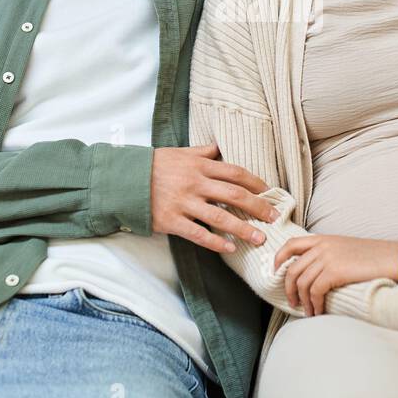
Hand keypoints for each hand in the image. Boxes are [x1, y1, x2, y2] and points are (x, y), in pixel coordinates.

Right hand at [150, 144, 278, 253]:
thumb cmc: (153, 165)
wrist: (122, 180)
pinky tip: (230, 249)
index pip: (235, 173)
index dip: (256, 183)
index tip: (270, 192)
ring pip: (220, 217)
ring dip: (243, 229)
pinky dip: (216, 243)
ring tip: (260, 239)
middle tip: (274, 217)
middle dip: (258, 207)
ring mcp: (184, 203)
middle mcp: (195, 183)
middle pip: (234, 195)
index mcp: (199, 165)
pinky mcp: (171, 221)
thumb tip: (219, 148)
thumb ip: (201, 152)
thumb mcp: (179, 153)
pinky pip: (198, 234)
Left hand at [272, 235, 397, 315]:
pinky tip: (319, 312)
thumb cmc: (375, 258)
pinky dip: (314, 304)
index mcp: (323, 239)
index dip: (278, 259)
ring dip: (303, 301)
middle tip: (293, 303)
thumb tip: (313, 274)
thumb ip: (328, 256)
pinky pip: (315, 291)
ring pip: (302, 282)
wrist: (394, 258)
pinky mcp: (334, 271)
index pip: (291, 244)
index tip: (275, 273)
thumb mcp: (346, 250)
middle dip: (289, 289)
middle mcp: (322, 246)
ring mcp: (327, 257)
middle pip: (292, 268)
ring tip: (309, 312)